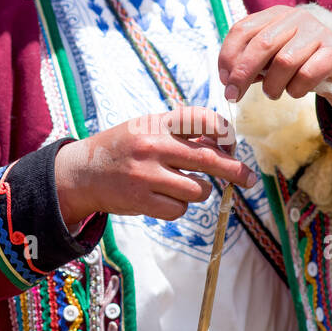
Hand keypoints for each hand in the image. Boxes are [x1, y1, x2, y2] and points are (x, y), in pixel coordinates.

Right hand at [54, 107, 257, 228]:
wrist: (81, 172)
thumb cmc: (124, 148)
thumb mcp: (148, 128)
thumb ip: (182, 132)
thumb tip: (226, 145)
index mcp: (157, 123)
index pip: (203, 121)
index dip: (225, 134)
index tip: (233, 144)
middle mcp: (153, 145)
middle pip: (209, 159)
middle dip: (235, 170)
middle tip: (250, 178)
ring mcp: (146, 174)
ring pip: (197, 189)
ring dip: (199, 191)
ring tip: (183, 186)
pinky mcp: (141, 200)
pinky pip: (179, 209)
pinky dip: (178, 206)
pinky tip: (163, 198)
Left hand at [217, 4, 331, 140]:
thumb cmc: (299, 63)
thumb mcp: (270, 58)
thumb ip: (250, 63)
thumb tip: (228, 80)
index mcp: (275, 14)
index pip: (242, 29)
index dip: (228, 56)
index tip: (224, 80)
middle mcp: (296, 17)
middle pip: (261, 45)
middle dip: (242, 74)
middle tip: (233, 96)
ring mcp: (317, 31)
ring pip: (283, 62)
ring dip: (272, 86)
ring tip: (273, 92)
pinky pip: (307, 75)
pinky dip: (296, 90)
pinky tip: (296, 90)